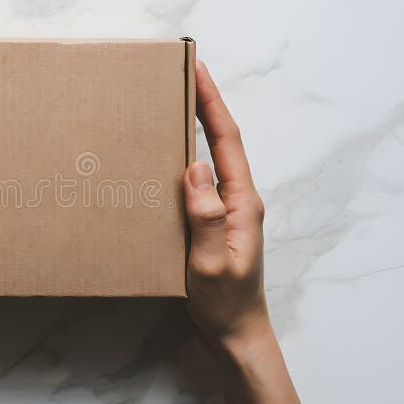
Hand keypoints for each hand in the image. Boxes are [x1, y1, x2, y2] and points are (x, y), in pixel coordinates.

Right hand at [183, 61, 268, 353]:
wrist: (234, 333)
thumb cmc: (226, 303)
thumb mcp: (214, 262)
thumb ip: (207, 217)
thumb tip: (194, 167)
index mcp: (242, 201)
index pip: (226, 140)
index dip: (212, 103)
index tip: (198, 70)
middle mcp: (236, 198)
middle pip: (219, 141)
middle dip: (203, 105)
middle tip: (179, 77)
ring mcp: (224, 209)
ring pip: (207, 159)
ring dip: (192, 130)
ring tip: (166, 107)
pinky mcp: (210, 221)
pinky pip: (196, 182)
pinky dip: (180, 161)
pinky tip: (161, 161)